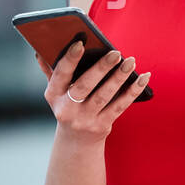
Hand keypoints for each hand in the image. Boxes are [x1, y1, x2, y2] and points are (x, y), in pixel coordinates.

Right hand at [35, 41, 150, 142]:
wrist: (76, 141)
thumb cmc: (68, 106)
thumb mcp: (56, 91)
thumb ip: (51, 71)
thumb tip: (40, 50)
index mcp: (53, 95)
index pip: (60, 74)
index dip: (70, 59)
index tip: (81, 43)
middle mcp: (67, 109)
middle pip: (85, 85)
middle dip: (101, 68)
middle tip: (115, 52)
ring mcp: (85, 119)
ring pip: (104, 96)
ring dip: (119, 77)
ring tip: (130, 61)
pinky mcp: (102, 126)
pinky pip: (120, 106)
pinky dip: (133, 91)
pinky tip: (143, 78)